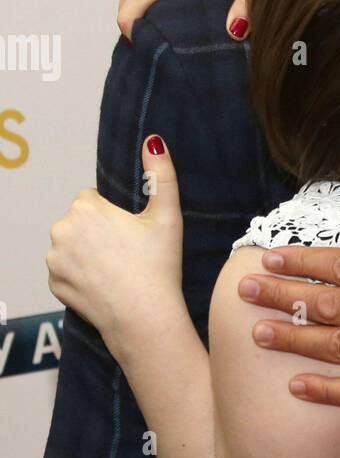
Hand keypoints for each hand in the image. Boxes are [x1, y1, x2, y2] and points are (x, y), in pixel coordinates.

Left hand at [47, 135, 184, 351]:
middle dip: (97, 231)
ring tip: (115, 269)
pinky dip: (79, 274)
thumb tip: (153, 140)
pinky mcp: (53, 282)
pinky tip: (103, 283)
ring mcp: (54, 258)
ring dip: (86, 252)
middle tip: (126, 252)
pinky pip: (65, 270)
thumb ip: (160, 173)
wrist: (144, 318)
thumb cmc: (158, 266)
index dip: (113, 215)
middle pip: (80, 221)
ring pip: (71, 245)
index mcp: (86, 207)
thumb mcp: (168, 215)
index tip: (131, 234)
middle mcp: (62, 229)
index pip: (92, 199)